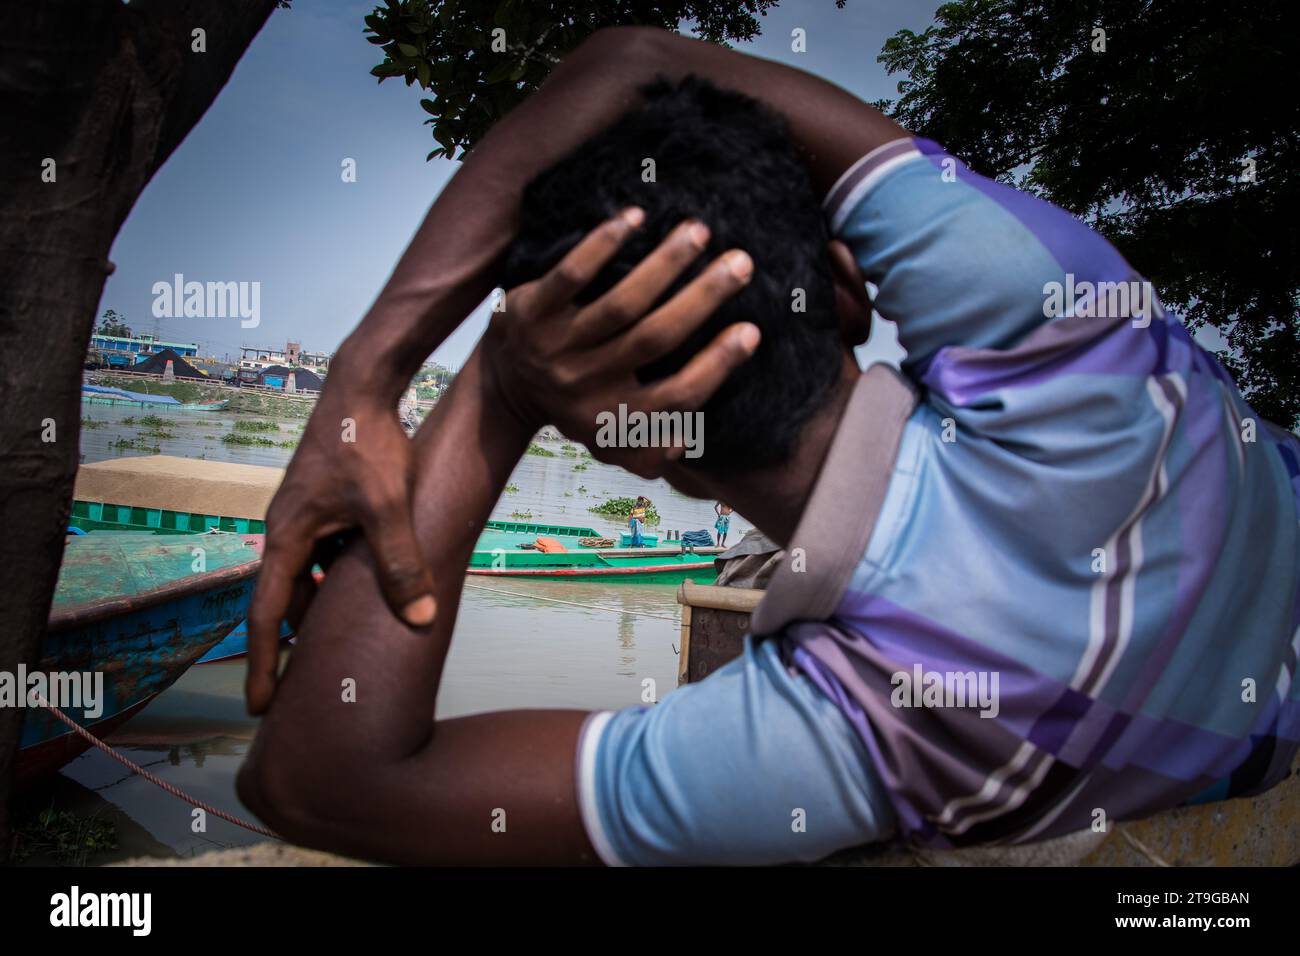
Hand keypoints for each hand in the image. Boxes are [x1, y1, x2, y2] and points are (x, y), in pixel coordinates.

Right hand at [245, 379, 434, 714]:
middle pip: (283, 599)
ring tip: (336, 644)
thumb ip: (402, 565)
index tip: (258, 704)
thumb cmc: (369, 445)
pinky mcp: (322, 501)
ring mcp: (302, 513)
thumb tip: (421, 620)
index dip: (263, 663)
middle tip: (300, 685)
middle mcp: (284, 528)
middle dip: (291, 643)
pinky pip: (322, 553)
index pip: (266, 615)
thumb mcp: (389, 510)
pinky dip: (336, 577)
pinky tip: (365, 589)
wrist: (364, 387)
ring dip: (318, 607)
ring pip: (306, 575)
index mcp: (286, 538)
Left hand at [482, 208, 760, 476]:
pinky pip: (572, 275)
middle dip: (704, 298)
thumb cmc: (577, 403)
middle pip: (655, 339)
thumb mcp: (610, 443)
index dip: (718, 365)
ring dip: (665, 263)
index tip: (751, 331)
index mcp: (613, 418)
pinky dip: (604, 243)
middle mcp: (585, 385)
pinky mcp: (530, 312)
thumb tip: (685, 441)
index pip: (677, 397)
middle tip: (741, 263)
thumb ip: (649, 452)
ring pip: (620, 303)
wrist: (504, 384)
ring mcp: (556, 348)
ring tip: (698, 232)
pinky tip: (636, 217)